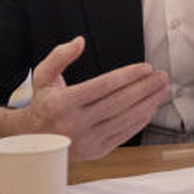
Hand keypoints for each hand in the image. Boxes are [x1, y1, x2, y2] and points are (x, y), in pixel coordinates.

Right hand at [0, 36, 169, 161]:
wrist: (33, 140)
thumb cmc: (42, 104)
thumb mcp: (43, 76)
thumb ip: (60, 56)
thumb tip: (79, 42)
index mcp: (63, 102)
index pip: (103, 86)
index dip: (127, 76)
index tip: (145, 68)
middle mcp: (75, 122)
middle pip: (118, 102)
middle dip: (144, 88)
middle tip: (161, 77)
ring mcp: (87, 139)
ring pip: (124, 119)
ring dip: (147, 104)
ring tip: (161, 91)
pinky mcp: (96, 150)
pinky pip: (123, 134)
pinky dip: (139, 121)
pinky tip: (149, 109)